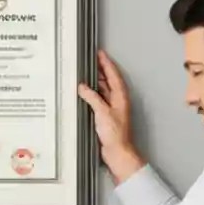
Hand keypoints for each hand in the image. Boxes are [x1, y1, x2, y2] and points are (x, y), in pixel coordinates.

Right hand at [77, 49, 144, 183]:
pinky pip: (99, 99)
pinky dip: (93, 94)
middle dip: (100, 69)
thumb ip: (92, 97)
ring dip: (96, 81)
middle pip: (109, 80)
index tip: (100, 53)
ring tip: (85, 72)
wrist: (117, 151)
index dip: (106, 63)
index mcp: (121, 96)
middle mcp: (118, 100)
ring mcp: (112, 108)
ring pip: (104, 89)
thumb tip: (83, 87)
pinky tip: (85, 92)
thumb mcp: (102, 112)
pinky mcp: (106, 116)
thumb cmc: (115, 133)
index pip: (113, 75)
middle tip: (90, 60)